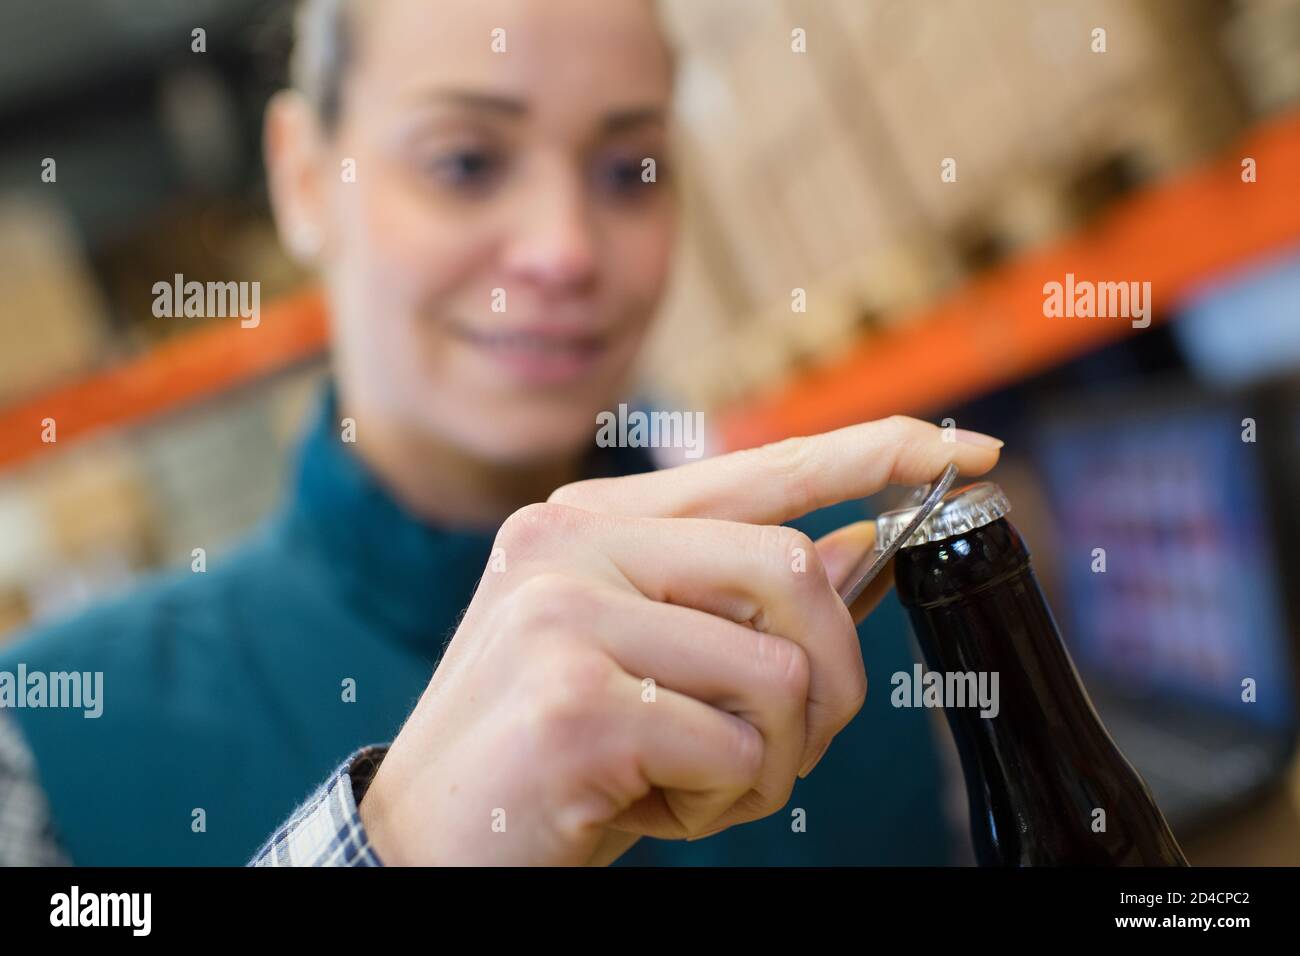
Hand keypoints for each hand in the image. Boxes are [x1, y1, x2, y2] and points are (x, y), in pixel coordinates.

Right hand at [357, 416, 1001, 864]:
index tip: (958, 444)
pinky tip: (650, 810)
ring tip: (693, 786)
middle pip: (791, 570)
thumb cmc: (543, 751)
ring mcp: (564, 613)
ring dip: (769, 758)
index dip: (867, 452)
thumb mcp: (644, 659)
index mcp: (587, 522)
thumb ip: (736, 599)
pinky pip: (736, 749)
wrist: (418, 844)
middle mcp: (569, 544)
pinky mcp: (577, 698)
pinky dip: (724, 803)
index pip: (756, 468)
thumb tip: (854, 547)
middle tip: (786, 746)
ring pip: (777, 671)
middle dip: (828, 679)